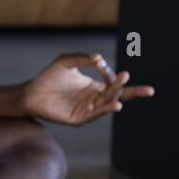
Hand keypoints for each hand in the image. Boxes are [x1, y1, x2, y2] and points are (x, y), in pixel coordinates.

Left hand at [21, 53, 153, 125]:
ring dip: (116, 100)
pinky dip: (105, 110)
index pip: (115, 84)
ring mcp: (88, 109)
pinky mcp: (79, 118)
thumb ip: (82, 59)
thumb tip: (100, 59)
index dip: (119, 78)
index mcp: (95, 87)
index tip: (117, 71)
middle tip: (148, 90)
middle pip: (118, 96)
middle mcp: (94, 99)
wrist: (30, 93)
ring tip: (121, 96)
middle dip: (133, 93)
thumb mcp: (66, 62)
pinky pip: (95, 114)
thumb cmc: (48, 77)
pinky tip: (115, 105)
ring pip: (107, 105)